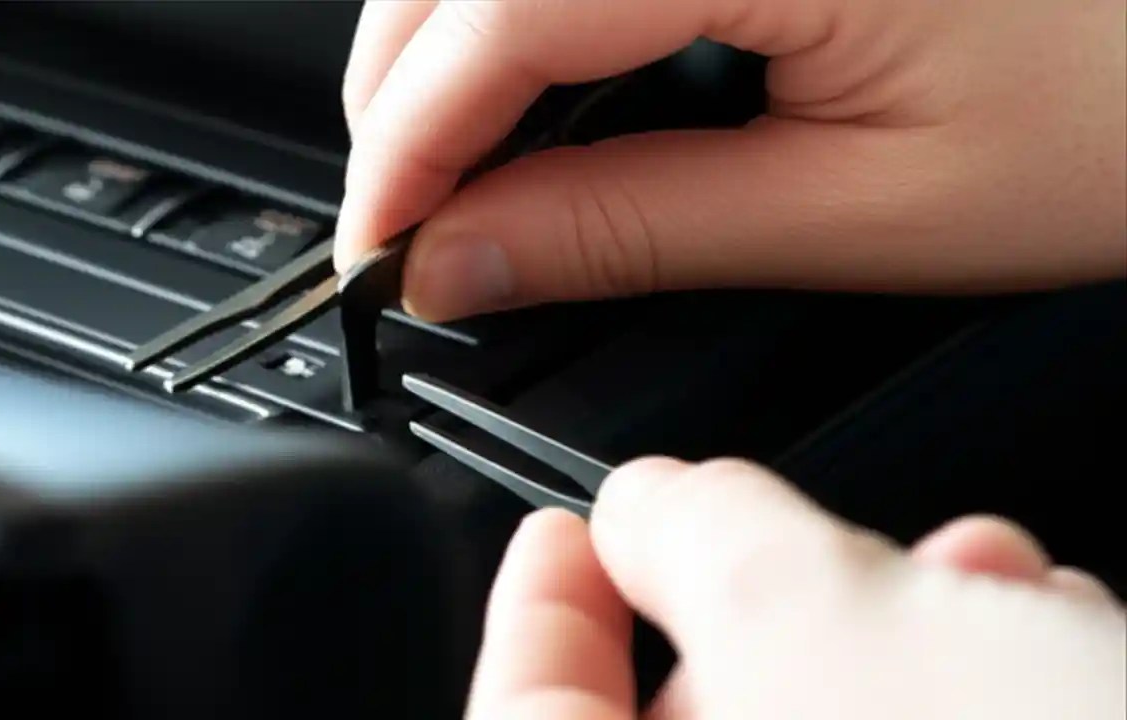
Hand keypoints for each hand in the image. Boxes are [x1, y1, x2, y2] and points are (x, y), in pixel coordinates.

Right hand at [337, 0, 1125, 321]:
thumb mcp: (862, 208)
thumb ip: (634, 229)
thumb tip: (465, 260)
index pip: (500, 18)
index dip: (410, 145)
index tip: (381, 245)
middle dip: (407, 93)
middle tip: (409, 218)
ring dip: (456, 41)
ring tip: (460, 162)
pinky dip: (532, 9)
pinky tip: (544, 78)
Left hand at [465, 457, 1125, 718]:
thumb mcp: (820, 617)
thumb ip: (700, 537)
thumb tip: (648, 508)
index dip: (536, 619)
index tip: (568, 533)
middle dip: (763, 614)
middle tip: (800, 535)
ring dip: (902, 645)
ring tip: (981, 572)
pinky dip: (980, 701)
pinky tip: (1051, 636)